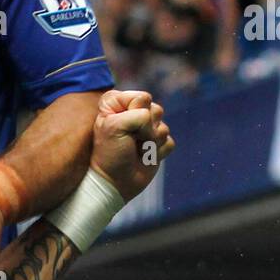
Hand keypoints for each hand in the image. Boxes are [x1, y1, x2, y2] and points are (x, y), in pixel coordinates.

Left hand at [90, 88, 174, 202]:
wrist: (116, 182)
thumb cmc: (110, 154)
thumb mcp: (114, 126)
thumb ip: (137, 114)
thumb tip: (158, 123)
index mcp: (116, 103)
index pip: (142, 97)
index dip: (135, 113)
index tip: (119, 127)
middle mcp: (132, 111)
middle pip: (156, 109)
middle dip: (145, 129)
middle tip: (130, 141)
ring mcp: (146, 127)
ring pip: (164, 126)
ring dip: (151, 142)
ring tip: (136, 150)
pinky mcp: (158, 143)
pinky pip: (169, 141)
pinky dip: (158, 152)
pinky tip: (145, 157)